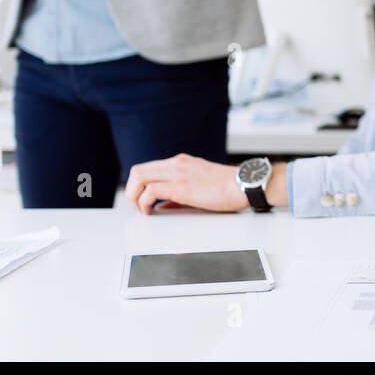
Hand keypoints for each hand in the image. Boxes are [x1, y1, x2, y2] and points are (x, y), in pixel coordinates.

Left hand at [126, 154, 248, 213]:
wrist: (243, 184)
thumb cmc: (228, 187)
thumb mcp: (199, 185)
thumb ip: (179, 194)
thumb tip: (162, 205)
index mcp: (181, 162)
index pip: (148, 167)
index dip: (138, 185)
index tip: (140, 198)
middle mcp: (176, 164)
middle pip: (138, 170)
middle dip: (131, 190)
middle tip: (136, 205)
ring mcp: (177, 173)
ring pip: (139, 177)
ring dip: (134, 196)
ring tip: (141, 209)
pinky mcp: (180, 187)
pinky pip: (151, 191)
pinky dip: (144, 203)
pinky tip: (150, 212)